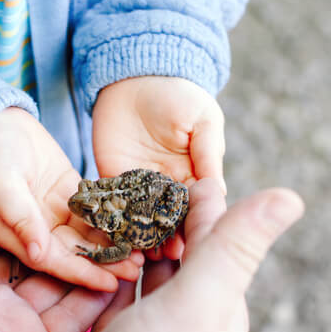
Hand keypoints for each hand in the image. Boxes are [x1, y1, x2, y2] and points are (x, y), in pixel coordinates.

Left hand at [0, 101, 119, 331]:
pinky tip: (130, 269)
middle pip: (36, 252)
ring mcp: (8, 325)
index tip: (64, 178)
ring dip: (94, 261)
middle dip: (70, 232)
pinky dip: (102, 299)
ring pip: (62, 283)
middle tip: (110, 206)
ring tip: (132, 232)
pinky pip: (76, 320)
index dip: (28, 204)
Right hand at [0, 108, 142, 290]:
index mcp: (19, 237)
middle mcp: (40, 232)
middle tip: (136, 272)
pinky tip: (136, 225)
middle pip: (77, 254)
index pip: (54, 263)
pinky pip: (96, 213)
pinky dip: (114, 220)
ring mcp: (56, 215)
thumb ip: (20, 218)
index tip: (110, 285)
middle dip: (106, 264)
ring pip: (89, 236)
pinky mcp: (71, 196)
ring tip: (142, 253)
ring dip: (114, 246)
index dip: (82, 274)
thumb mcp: (0, 186)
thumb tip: (38, 254)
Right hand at [28, 178, 303, 331]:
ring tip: (103, 201)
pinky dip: (102, 274)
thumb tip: (291, 195)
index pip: (215, 238)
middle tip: (127, 172)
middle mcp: (187, 320)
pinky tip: (86, 251)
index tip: (171, 159)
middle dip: (159, 215)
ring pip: (142, 275)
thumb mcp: (201, 307)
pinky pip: (110, 300)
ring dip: (130, 242)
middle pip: (177, 253)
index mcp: (218, 307)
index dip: (196, 199)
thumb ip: (236, 248)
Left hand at [92, 77, 225, 258]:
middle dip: (168, 239)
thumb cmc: (176, 95)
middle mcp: (167, 188)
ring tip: (140, 254)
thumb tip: (218, 191)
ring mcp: (138, 188)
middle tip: (167, 255)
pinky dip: (112, 223)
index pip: (196, 208)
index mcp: (194, 176)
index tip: (193, 241)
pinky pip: (113, 206)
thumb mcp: (201, 120)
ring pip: (140, 221)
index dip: (195, 225)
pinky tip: (112, 239)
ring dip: (140, 238)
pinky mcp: (112, 181)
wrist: (134, 77)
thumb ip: (208, 153)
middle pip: (168, 222)